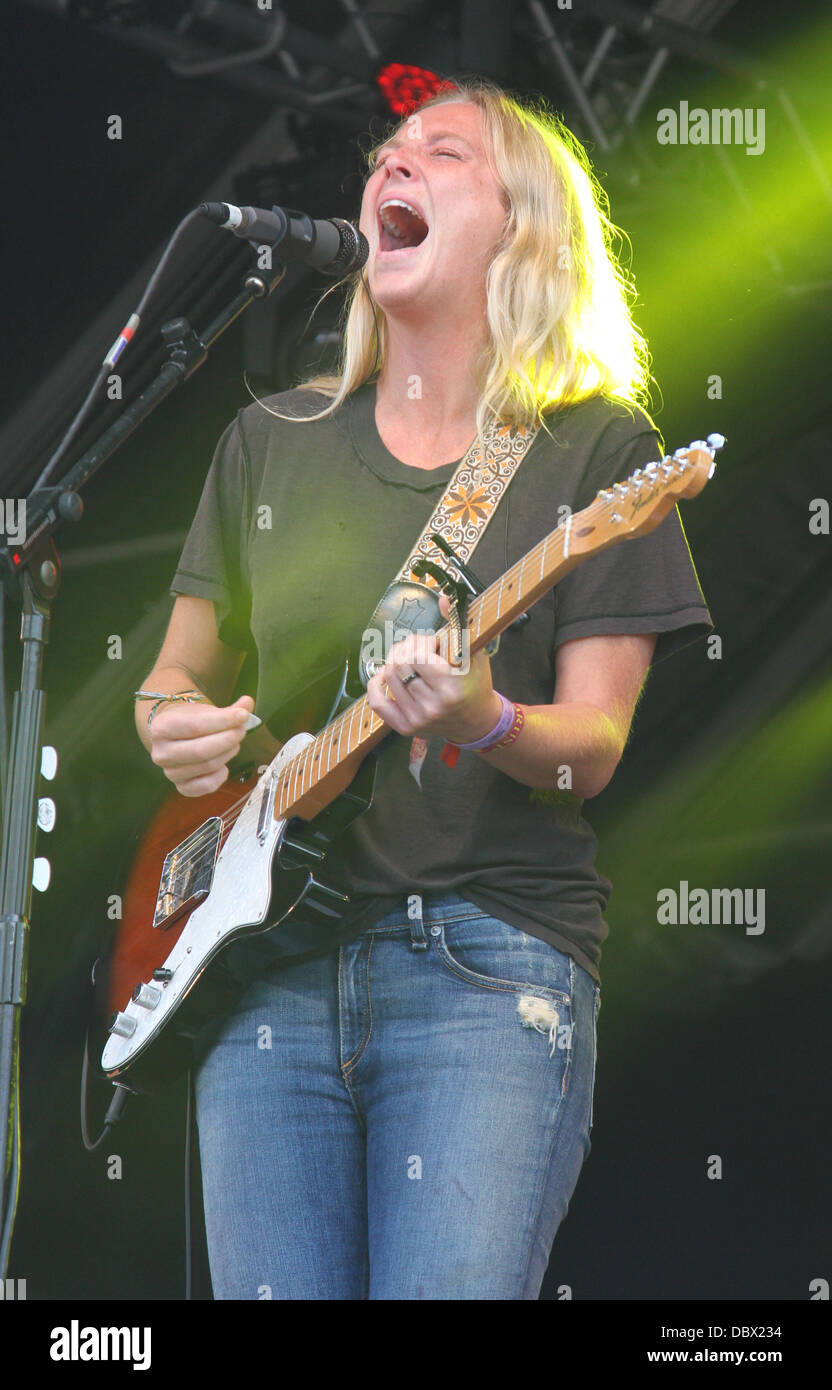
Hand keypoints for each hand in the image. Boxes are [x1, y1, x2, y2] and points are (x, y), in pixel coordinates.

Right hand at [148, 694, 254, 796]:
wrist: (174, 736)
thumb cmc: (190, 721)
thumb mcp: (206, 710)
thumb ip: (229, 708)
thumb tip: (247, 703)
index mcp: (162, 727)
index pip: (196, 726)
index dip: (223, 721)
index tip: (242, 715)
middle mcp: (161, 752)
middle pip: (201, 750)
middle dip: (228, 739)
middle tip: (241, 730)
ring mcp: (170, 772)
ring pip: (208, 766)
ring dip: (228, 753)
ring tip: (234, 743)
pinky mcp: (181, 787)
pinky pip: (207, 785)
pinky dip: (221, 775)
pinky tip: (224, 764)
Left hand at [366, 593, 500, 743]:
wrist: (476, 722)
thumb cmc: (476, 685)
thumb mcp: (474, 654)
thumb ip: (457, 626)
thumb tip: (442, 599)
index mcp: (451, 688)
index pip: (417, 655)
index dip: (422, 641)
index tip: (432, 643)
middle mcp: (432, 706)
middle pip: (400, 664)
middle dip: (407, 648)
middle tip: (418, 648)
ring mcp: (417, 718)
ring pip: (388, 677)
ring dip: (395, 661)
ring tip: (409, 660)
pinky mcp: (405, 727)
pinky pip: (377, 702)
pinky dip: (375, 685)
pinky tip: (384, 675)